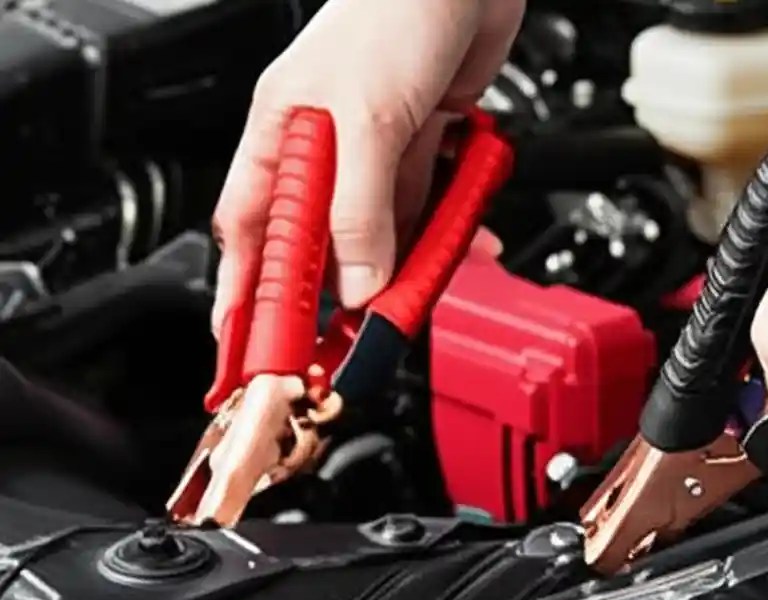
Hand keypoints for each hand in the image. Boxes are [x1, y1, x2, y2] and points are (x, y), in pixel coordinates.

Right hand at [210, 0, 523, 336]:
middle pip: (323, 244)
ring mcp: (377, 148)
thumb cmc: (395, 8)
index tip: (251, 346)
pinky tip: (466, 244)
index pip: (252, 232)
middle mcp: (326, 146)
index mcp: (282, 134)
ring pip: (383, 232)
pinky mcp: (424, 145)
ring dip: (406, 266)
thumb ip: (359, 211)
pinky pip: (431, 207)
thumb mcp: (367, 119)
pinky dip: (449, 231)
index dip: (248, 293)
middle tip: (354, 337)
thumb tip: (359, 284)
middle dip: (340, 293)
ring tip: (420, 296)